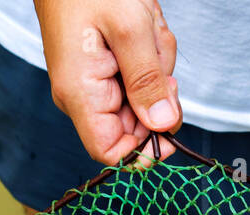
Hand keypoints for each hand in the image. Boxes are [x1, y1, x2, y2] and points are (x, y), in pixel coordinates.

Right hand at [35, 0, 181, 164]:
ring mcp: (94, 83)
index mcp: (80, 94)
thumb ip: (148, 81)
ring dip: (157, 64)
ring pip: (144, 96)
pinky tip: (142, 28)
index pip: (110, 152)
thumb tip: (164, 126)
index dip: (144, 150)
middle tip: (154, 51)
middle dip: (157, 90)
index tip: (169, 123)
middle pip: (136, 123)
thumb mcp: (130, 29)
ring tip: (144, 29)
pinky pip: (140, 76)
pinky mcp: (104, 70)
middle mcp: (83, 96)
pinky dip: (151, 54)